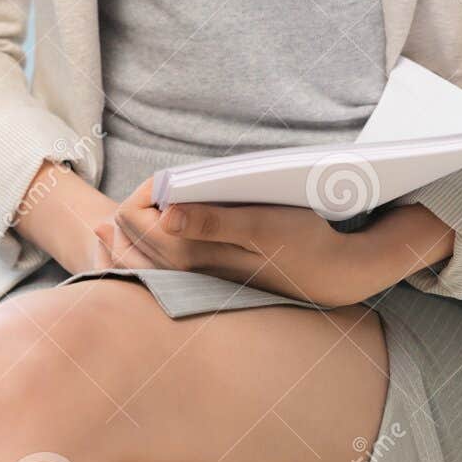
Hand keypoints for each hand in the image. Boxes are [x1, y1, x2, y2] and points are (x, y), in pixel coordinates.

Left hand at [101, 177, 384, 308]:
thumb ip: (210, 220)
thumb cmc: (303, 241)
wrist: (335, 276)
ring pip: (139, 259)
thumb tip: (164, 213)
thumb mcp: (261, 224)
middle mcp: (185, 273)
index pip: (133, 219)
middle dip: (126, 213)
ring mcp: (194, 281)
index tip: (167, 179)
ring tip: (134, 214)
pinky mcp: (206, 283)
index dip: (140, 191)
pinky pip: (158, 269)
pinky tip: (155, 235)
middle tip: (150, 193)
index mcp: (192, 254)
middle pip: (127, 240)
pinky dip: (145, 252)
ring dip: (130, 235)